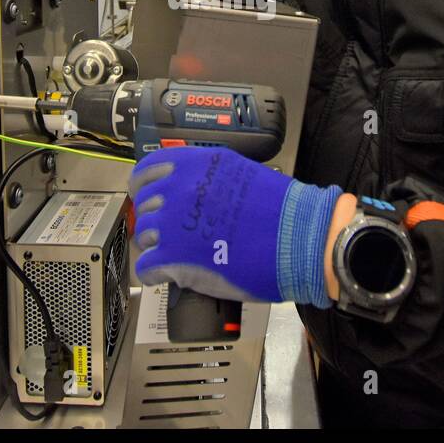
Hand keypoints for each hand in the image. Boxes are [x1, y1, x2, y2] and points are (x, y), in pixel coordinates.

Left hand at [129, 146, 341, 306]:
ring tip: (174, 256)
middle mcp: (178, 190)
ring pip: (144, 237)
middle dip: (155, 221)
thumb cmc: (281, 210)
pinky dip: (153, 273)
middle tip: (171, 234)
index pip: (147, 171)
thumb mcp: (241, 174)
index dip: (144, 187)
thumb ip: (210, 179)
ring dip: (156, 247)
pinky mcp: (175, 258)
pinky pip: (146, 266)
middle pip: (146, 207)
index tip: (147, 196)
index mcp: (194, 166)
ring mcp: (173, 224)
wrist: (299, 241)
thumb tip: (195, 193)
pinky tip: (166, 276)